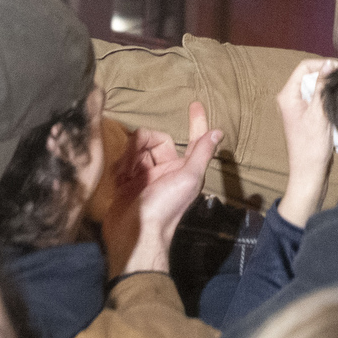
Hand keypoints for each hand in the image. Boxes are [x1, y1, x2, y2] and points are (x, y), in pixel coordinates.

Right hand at [100, 102, 223, 277]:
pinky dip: (119, 166)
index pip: (192, 138)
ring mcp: (143, 174)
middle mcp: (164, 168)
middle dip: (141, 144)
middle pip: (152, 138)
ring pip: (135, 147)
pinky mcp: (125, 182)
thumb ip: (201, 154)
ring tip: (126, 175)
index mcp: (182, 168)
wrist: (134, 233)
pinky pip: (121, 160)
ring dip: (129, 158)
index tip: (195, 104)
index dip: (196, 122)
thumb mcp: (189, 179)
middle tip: (134, 166)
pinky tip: (119, 179)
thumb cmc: (166, 207)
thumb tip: (218, 132)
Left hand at [275, 58, 337, 227]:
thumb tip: (328, 64)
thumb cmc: (311, 148)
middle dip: (328, 76)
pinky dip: (330, 100)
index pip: (305, 67)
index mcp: (288, 95)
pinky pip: (319, 100)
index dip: (323, 64)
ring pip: (317, 88)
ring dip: (330, 89)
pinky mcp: (308, 116)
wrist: (309, 175)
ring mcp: (299, 108)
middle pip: (311, 76)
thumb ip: (322, 88)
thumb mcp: (319, 115)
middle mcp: (291, 99)